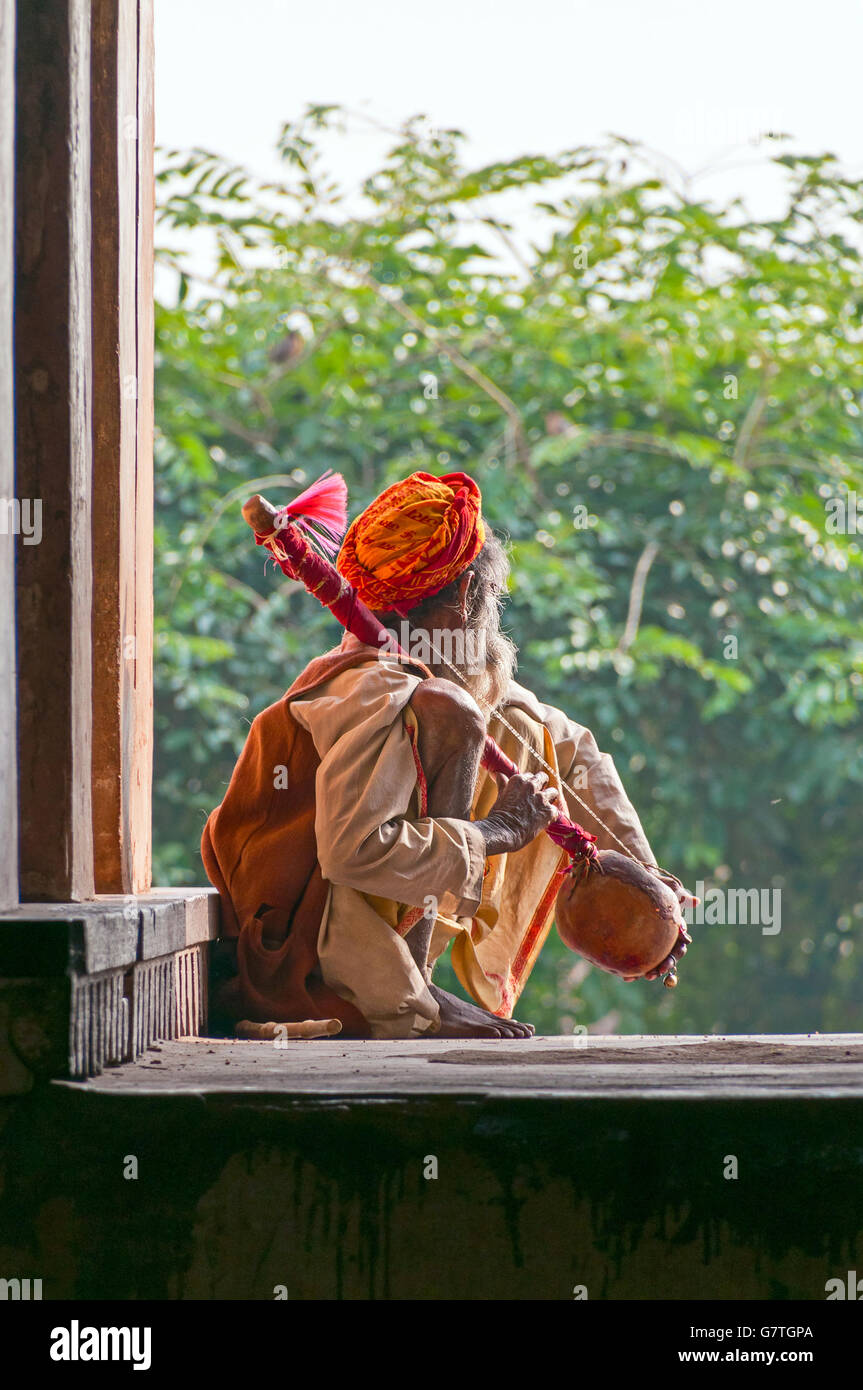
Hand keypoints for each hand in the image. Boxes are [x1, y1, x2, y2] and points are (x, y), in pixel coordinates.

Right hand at [476, 771, 559, 855]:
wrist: (503, 832)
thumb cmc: (498, 816)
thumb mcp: (500, 796)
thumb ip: (503, 784)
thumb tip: (499, 775)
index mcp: (518, 780)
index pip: (529, 776)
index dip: (529, 784)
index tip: (528, 792)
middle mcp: (531, 786)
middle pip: (543, 778)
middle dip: (543, 785)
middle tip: (539, 796)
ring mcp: (541, 798)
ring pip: (553, 792)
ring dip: (550, 798)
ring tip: (544, 808)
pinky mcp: (549, 811)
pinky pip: (555, 810)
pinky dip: (551, 815)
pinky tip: (544, 821)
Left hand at [627, 868, 695, 982]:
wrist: (637, 881)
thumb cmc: (657, 885)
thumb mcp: (670, 889)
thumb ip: (681, 897)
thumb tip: (695, 902)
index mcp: (675, 929)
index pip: (679, 947)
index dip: (674, 957)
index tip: (667, 965)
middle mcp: (664, 937)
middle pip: (665, 957)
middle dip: (660, 967)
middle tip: (652, 975)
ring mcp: (650, 941)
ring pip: (651, 960)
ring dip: (646, 971)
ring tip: (637, 978)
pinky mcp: (635, 942)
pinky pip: (636, 958)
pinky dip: (632, 968)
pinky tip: (626, 977)